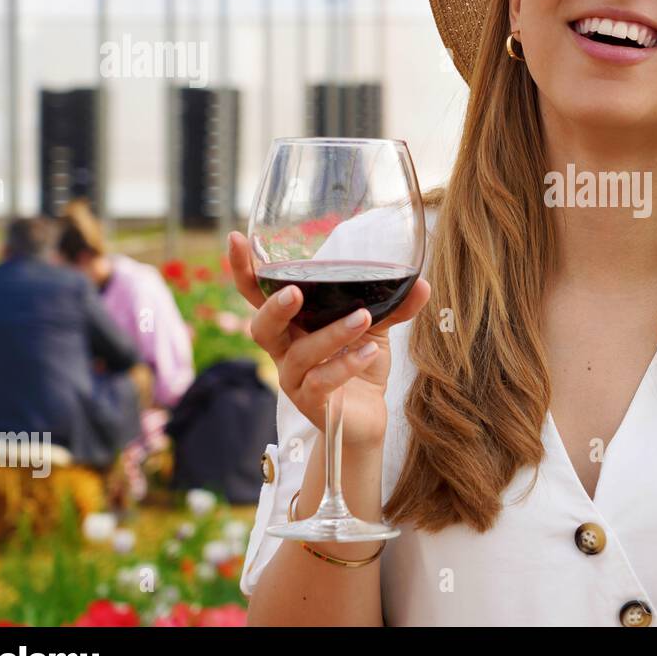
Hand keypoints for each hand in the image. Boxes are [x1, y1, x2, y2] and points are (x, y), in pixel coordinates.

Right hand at [226, 231, 430, 448]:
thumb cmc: (359, 363)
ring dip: (332, 333)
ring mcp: (294, 378)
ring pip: (300, 354)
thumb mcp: (375, 329)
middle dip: (274, 307)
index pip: (258, 294)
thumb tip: (421, 284)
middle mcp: (285, 349)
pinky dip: (345, 364)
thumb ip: (392, 306)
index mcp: (292, 323)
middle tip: (295, 293)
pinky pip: (321, 382)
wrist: (366, 416)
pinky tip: (369, 352)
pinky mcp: (311, 402)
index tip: (236, 239)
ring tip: (364, 318)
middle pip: (262, 326)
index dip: (244, 270)